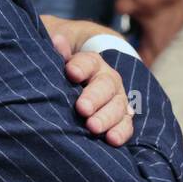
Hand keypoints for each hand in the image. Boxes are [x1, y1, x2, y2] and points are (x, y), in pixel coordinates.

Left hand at [42, 15, 134, 145]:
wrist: (81, 77)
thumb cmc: (63, 68)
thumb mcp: (59, 56)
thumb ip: (59, 50)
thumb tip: (57, 41)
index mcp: (91, 63)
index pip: (89, 61)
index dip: (81, 67)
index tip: (71, 72)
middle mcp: (107, 79)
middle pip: (105, 86)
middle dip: (94, 97)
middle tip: (82, 109)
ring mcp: (116, 99)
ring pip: (117, 106)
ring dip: (106, 117)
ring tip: (93, 128)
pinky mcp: (120, 117)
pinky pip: (125, 124)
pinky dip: (121, 132)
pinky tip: (112, 140)